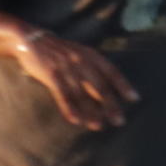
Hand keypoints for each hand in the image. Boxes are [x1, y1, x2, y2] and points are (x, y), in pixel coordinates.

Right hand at [12, 29, 137, 132]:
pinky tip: (75, 120)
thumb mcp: (79, 54)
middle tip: (119, 121)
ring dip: (91, 112)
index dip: (123, 85)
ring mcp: (66, 68)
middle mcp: (82, 61)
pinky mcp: (51, 75)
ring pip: (82, 94)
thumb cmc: (58, 51)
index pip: (112, 72)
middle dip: (110, 105)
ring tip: (98, 126)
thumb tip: (104, 90)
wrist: (32, 40)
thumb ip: (91, 68)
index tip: (134, 99)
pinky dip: (69, 108)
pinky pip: (62, 94)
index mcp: (91, 55)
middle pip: (100, 86)